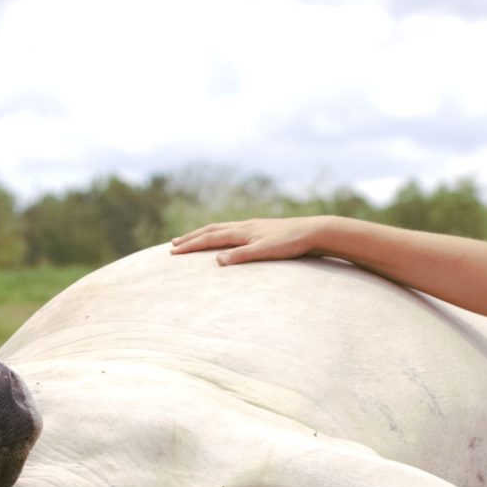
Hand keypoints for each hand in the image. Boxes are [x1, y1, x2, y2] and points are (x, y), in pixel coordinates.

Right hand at [167, 216, 328, 264]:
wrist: (314, 231)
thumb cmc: (291, 243)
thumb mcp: (265, 252)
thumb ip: (241, 256)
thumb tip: (217, 260)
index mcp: (242, 231)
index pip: (210, 238)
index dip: (190, 245)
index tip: (172, 251)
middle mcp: (244, 226)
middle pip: (211, 230)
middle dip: (191, 237)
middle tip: (172, 244)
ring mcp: (252, 226)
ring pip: (221, 228)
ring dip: (204, 233)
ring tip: (192, 238)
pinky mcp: (261, 229)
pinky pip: (232, 230)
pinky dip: (219, 233)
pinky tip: (223, 239)